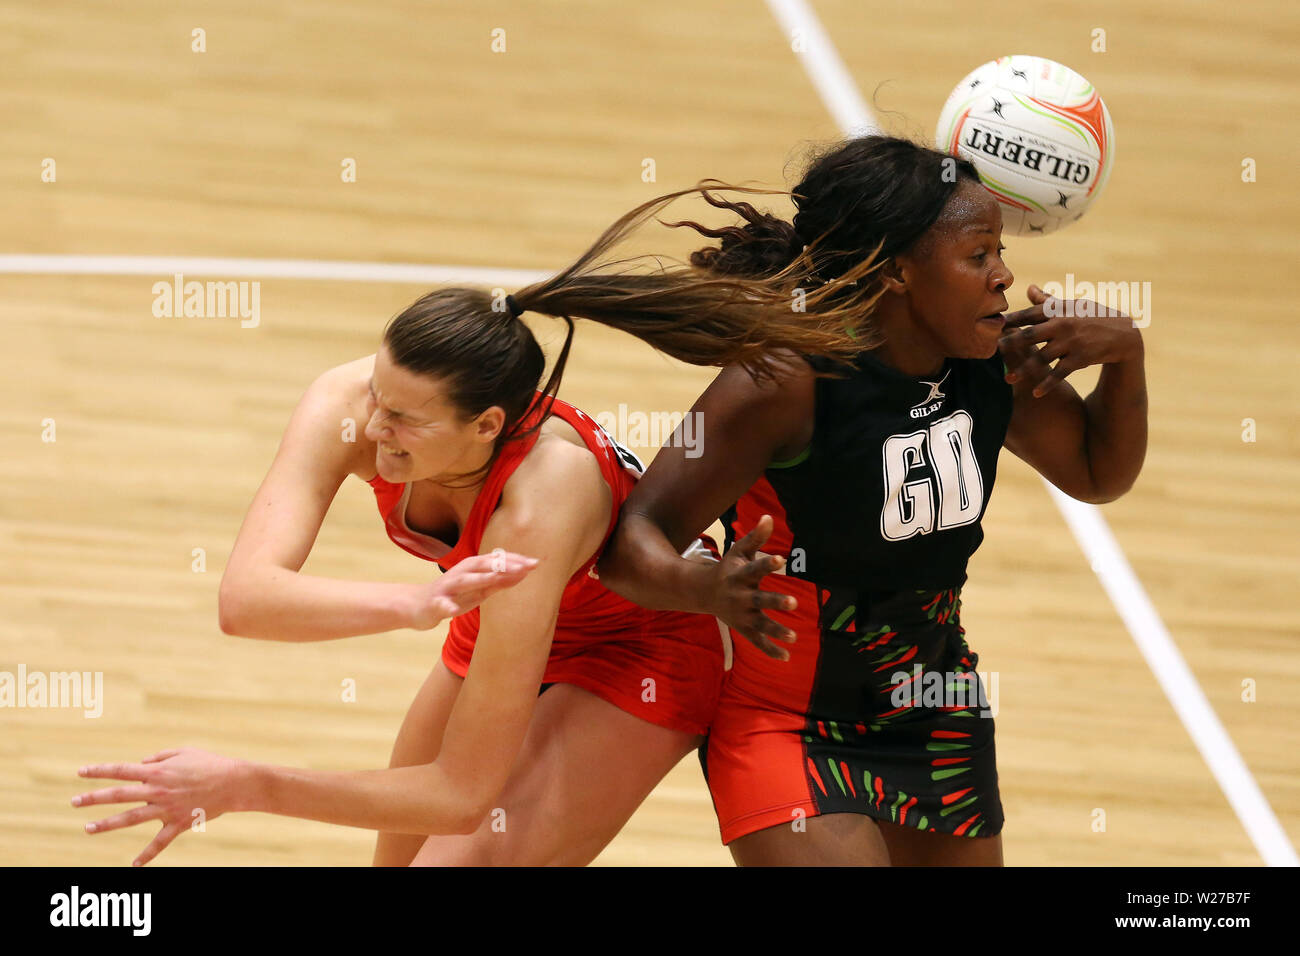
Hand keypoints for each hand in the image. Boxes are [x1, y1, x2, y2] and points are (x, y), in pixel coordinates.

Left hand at [73, 747, 249, 865]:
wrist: (235, 783)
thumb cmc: (210, 763)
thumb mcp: (184, 752)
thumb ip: (159, 757)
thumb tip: (141, 764)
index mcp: (158, 771)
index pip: (122, 770)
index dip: (100, 770)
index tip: (81, 772)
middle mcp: (158, 791)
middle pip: (119, 795)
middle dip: (94, 797)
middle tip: (74, 801)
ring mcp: (166, 809)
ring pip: (131, 818)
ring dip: (107, 824)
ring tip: (87, 828)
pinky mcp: (178, 824)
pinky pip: (160, 842)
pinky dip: (147, 855)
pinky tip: (133, 865)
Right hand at [409, 549, 537, 628]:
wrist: (418, 606)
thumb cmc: (453, 595)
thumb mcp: (480, 589)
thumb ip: (500, 581)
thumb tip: (525, 572)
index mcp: (472, 568)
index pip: (496, 560)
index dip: (515, 561)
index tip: (535, 563)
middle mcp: (461, 573)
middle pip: (484, 565)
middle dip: (504, 565)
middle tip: (525, 567)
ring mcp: (447, 587)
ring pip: (464, 580)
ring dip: (480, 578)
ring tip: (496, 578)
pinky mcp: (435, 603)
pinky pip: (441, 604)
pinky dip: (446, 606)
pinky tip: (452, 611)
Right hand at [709, 514, 797, 660]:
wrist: (703, 592)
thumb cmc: (728, 569)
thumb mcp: (738, 552)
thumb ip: (755, 538)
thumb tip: (769, 517)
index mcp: (740, 576)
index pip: (755, 568)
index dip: (766, 564)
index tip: (780, 559)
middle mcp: (741, 596)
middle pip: (760, 600)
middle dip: (776, 601)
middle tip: (794, 602)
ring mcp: (742, 614)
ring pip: (760, 623)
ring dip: (776, 630)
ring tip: (794, 636)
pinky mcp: (743, 628)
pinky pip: (757, 640)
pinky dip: (769, 649)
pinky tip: (786, 656)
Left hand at [999, 284, 1143, 397]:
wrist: (1122, 334)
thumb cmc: (1091, 317)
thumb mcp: (1071, 306)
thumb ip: (1047, 301)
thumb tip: (1029, 288)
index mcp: (1058, 311)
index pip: (1029, 314)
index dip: (1010, 321)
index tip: (992, 325)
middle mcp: (1062, 325)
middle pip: (1031, 335)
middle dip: (1011, 343)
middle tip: (993, 351)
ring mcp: (1072, 343)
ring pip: (1042, 358)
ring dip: (1025, 370)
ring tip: (1008, 379)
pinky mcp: (1081, 358)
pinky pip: (1060, 373)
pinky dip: (1047, 384)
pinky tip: (1035, 392)